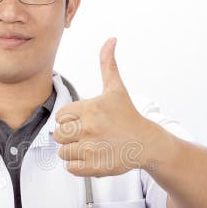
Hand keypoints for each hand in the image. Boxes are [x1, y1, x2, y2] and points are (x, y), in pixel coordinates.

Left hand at [53, 38, 160, 176]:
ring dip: (73, 151)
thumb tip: (111, 39)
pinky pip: (70, 168)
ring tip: (90, 146)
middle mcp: (89, 128)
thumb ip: (108, 64)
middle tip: (87, 134)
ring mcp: (92, 149)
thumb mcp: (116, 89)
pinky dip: (78, 165)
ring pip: (63, 152)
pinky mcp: (94, 167)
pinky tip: (92, 157)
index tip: (84, 120)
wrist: (147, 143)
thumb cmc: (128, 115)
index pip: (60, 116)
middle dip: (69, 136)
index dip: (69, 119)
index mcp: (90, 109)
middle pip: (58, 135)